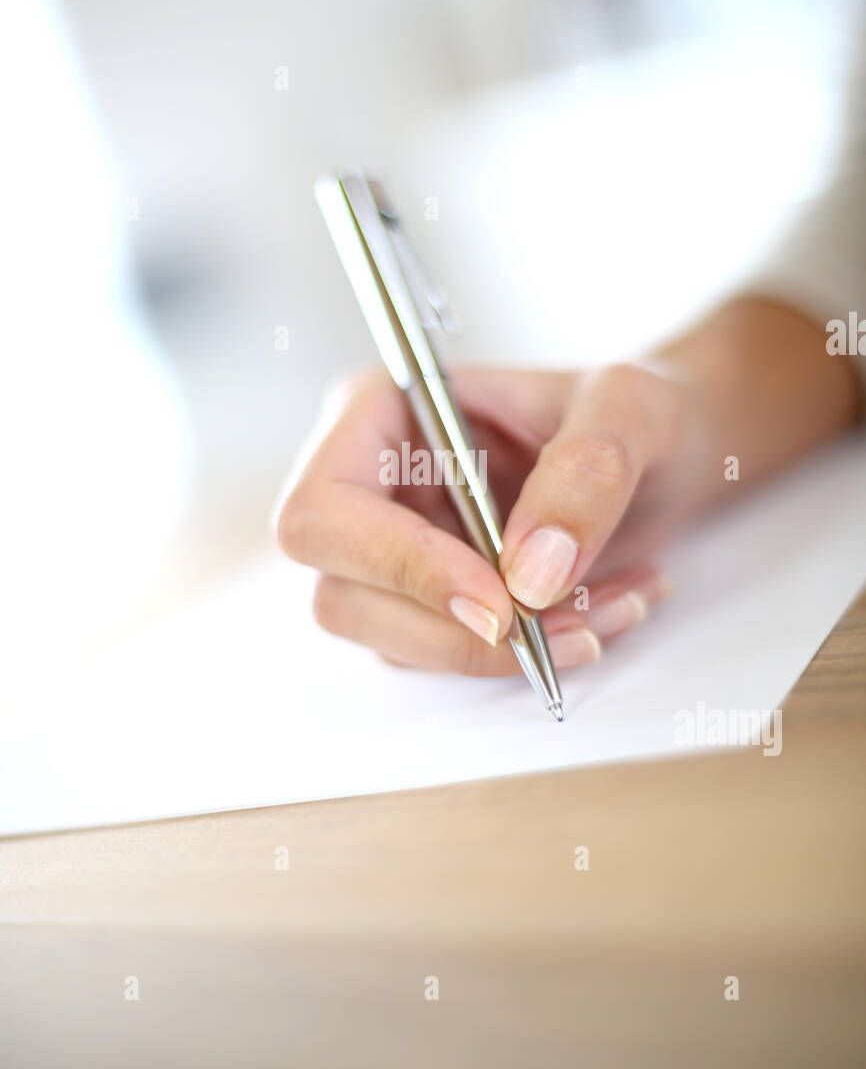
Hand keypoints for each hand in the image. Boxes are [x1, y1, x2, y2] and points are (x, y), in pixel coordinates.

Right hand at [275, 361, 711, 675]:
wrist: (670, 456)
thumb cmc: (635, 411)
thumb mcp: (633, 409)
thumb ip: (587, 472)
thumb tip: (528, 576)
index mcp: (378, 412)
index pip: (324, 508)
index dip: (399, 564)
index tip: (499, 601)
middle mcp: (367, 487)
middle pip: (342, 596)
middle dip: (458, 632)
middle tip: (571, 625)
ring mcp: (391, 554)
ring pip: (396, 644)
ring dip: (506, 653)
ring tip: (611, 608)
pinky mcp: (430, 605)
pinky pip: (450, 659)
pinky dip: (530, 657)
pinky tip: (601, 614)